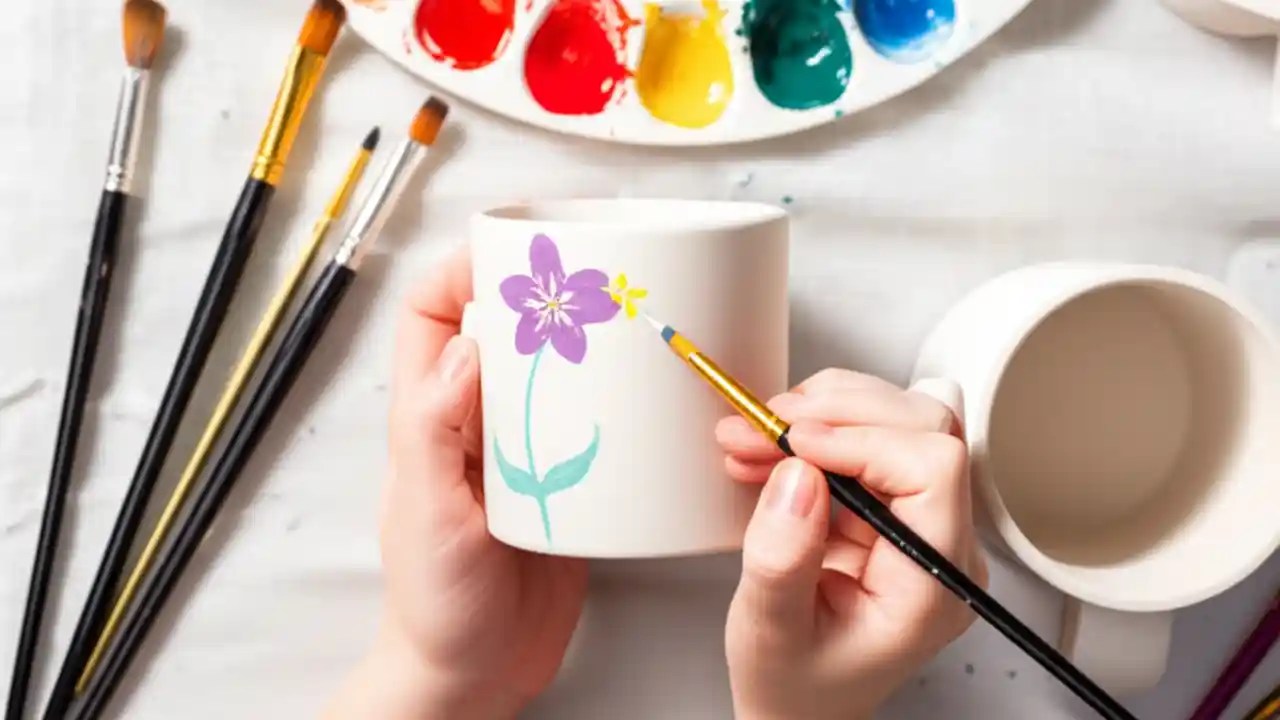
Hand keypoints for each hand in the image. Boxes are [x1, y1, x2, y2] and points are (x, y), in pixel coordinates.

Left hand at [325, 245, 587, 719]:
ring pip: (555, 372)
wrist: (477, 674)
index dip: (461, 267)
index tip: (513, 246)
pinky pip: (594, 426)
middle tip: (592, 275)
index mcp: (430, 417)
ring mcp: (525, 451)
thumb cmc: (435, 603)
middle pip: (504, 329)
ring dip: (587, 344)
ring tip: (629, 322)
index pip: (430, 313)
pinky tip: (653, 401)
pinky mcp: (570, 485)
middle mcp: (477, 423)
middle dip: (541, 292)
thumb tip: (467, 344)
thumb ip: (434, 432)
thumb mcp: (426, 515)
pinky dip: (621, 405)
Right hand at [717, 370, 986, 719]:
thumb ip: (783, 559)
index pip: (932, 469)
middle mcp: (942, 547)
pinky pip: (869, 441)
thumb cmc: (795, 685)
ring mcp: (922, 524)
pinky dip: (816, 429)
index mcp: (932, 585)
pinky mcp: (894, 507)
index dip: (862, 440)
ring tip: (755, 434)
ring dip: (821, 412)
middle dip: (836, 412)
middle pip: (923, 427)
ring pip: (899, 420)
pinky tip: (772, 448)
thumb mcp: (771, 631)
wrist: (797, 703)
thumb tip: (797, 475)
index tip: (794, 444)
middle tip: (764, 425)